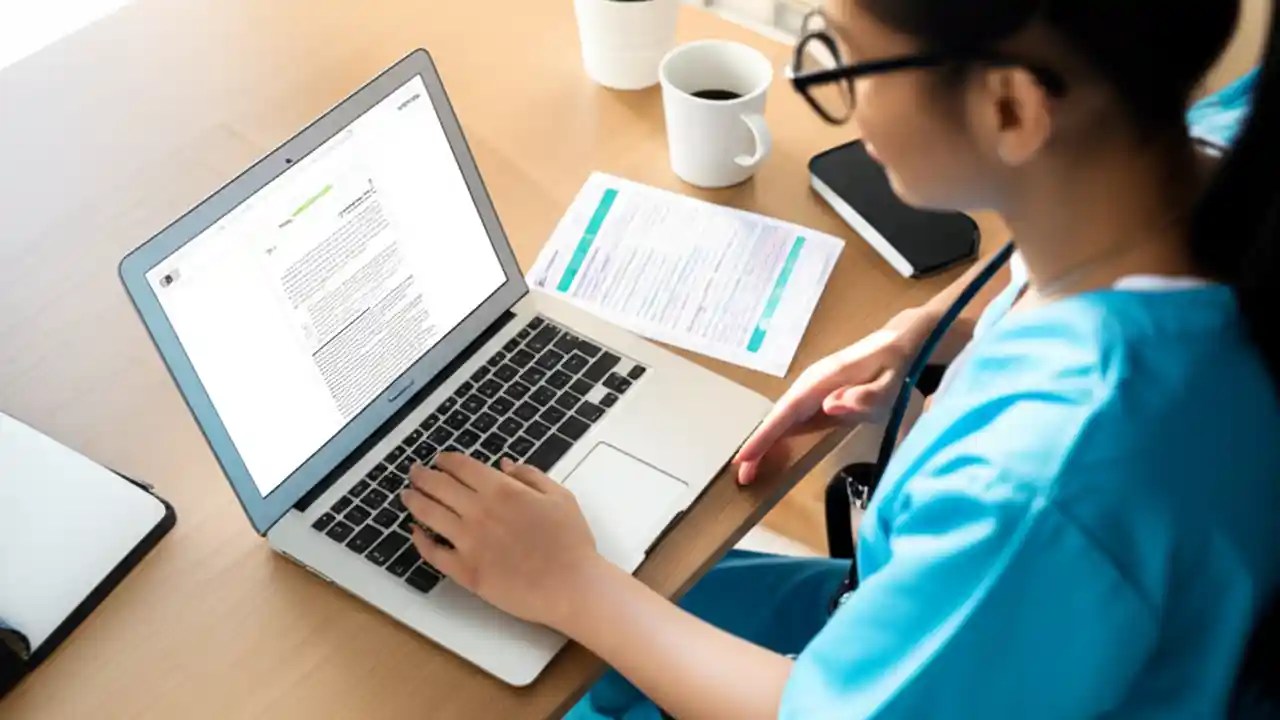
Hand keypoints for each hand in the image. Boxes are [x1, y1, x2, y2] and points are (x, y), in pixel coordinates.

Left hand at [401, 453, 601, 627]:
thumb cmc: (572, 542)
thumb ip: (531, 476)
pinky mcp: (465, 571)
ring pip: (429, 515)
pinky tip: (415, 531)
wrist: (572, 586)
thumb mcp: (560, 496)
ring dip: (414, 501)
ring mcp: (468, 542)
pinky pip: (433, 553)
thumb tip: (504, 464)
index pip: (462, 467)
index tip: (438, 459)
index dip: (446, 461)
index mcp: (502, 490)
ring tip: (407, 495)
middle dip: (423, 476)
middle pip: (439, 486)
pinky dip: (419, 540)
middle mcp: (479, 512)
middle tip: (414, 473)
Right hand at [733, 307, 937, 484]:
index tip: (744, 456)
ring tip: (749, 471)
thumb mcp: (888, 385)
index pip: (787, 411)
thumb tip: (829, 405)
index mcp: (822, 381)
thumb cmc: (893, 369)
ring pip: (780, 418)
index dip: (765, 435)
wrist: (897, 343)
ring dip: (763, 443)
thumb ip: (864, 397)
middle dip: (757, 446)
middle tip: (743, 478)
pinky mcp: (813, 397)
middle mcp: (808, 384)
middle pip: (776, 417)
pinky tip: (770, 453)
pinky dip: (776, 436)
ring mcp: (809, 389)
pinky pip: (790, 419)